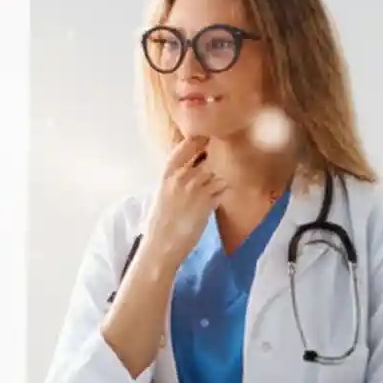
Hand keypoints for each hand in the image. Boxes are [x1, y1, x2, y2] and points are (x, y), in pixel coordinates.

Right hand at [141, 136, 227, 265]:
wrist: (162, 245)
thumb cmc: (159, 224)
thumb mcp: (162, 195)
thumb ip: (174, 181)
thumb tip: (187, 171)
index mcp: (167, 176)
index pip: (183, 148)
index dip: (196, 141)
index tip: (204, 137)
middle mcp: (182, 178)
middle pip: (206, 160)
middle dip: (212, 164)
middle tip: (215, 169)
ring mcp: (196, 190)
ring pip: (217, 175)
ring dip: (218, 181)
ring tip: (214, 191)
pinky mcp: (208, 203)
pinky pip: (223, 189)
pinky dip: (223, 193)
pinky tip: (217, 200)